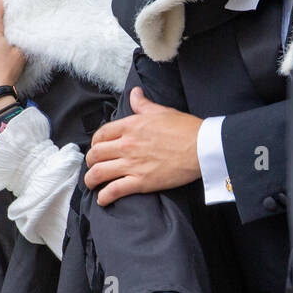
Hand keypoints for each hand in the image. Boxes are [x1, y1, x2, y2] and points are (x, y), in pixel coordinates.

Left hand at [85, 86, 202, 204]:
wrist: (202, 147)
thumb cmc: (186, 129)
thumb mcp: (162, 111)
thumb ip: (143, 104)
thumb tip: (135, 93)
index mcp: (131, 126)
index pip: (101, 134)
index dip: (95, 142)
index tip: (98, 148)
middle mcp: (127, 145)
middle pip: (95, 154)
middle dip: (90, 161)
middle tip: (93, 165)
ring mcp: (132, 164)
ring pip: (98, 173)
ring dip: (90, 180)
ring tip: (92, 184)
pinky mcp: (141, 182)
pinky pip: (114, 190)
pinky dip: (104, 196)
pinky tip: (103, 199)